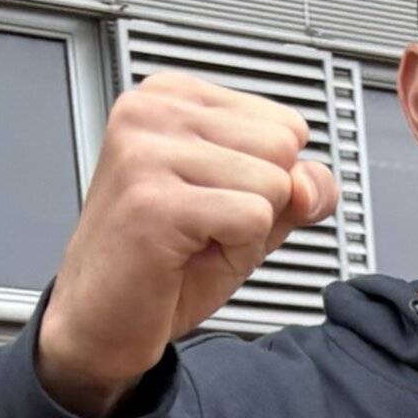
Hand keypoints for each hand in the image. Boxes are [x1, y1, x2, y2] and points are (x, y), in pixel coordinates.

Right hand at [36, 71, 339, 415]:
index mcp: (172, 98)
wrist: (104, 320)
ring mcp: (147, 150)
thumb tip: (313, 182)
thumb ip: (296, 189)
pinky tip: (184, 256)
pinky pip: (252, 219)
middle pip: (281, 148)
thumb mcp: (249, 216)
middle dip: (259, 203)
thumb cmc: (164, 264)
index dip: (267, 180)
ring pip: (270, 184)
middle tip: (201, 228)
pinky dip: (234, 252)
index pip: (284, 124)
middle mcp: (153, 111)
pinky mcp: (154, 200)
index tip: (211, 201)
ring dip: (244, 233)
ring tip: (190, 242)